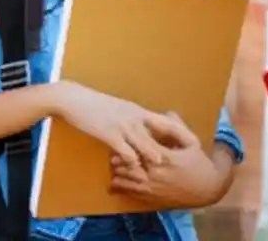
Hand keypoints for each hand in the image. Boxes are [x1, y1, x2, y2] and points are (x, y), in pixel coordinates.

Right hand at [51, 81, 190, 166]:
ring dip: (152, 155)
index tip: (193, 142)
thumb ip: (133, 119)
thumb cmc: (96, 106)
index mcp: (139, 111)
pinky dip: (130, 158)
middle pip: (161, 130)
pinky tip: (134, 167)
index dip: (181, 132)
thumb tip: (144, 130)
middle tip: (187, 157)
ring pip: (144, 141)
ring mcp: (123, 124)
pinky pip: (123, 148)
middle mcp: (135, 116)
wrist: (74, 99)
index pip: (166, 121)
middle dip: (174, 143)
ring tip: (162, 167)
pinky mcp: (109, 133)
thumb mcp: (119, 110)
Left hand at [110, 113, 225, 207]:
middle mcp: (154, 173)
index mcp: (164, 157)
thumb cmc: (200, 164)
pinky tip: (114, 181)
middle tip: (114, 146)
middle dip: (120, 154)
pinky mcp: (149, 198)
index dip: (129, 139)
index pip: (140, 146)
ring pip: (125, 177)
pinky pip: (128, 192)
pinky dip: (118, 186)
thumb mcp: (193, 142)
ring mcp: (150, 187)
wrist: (206, 190)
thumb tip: (166, 112)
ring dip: (117, 169)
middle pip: (128, 162)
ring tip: (112, 161)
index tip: (124, 132)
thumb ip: (178, 128)